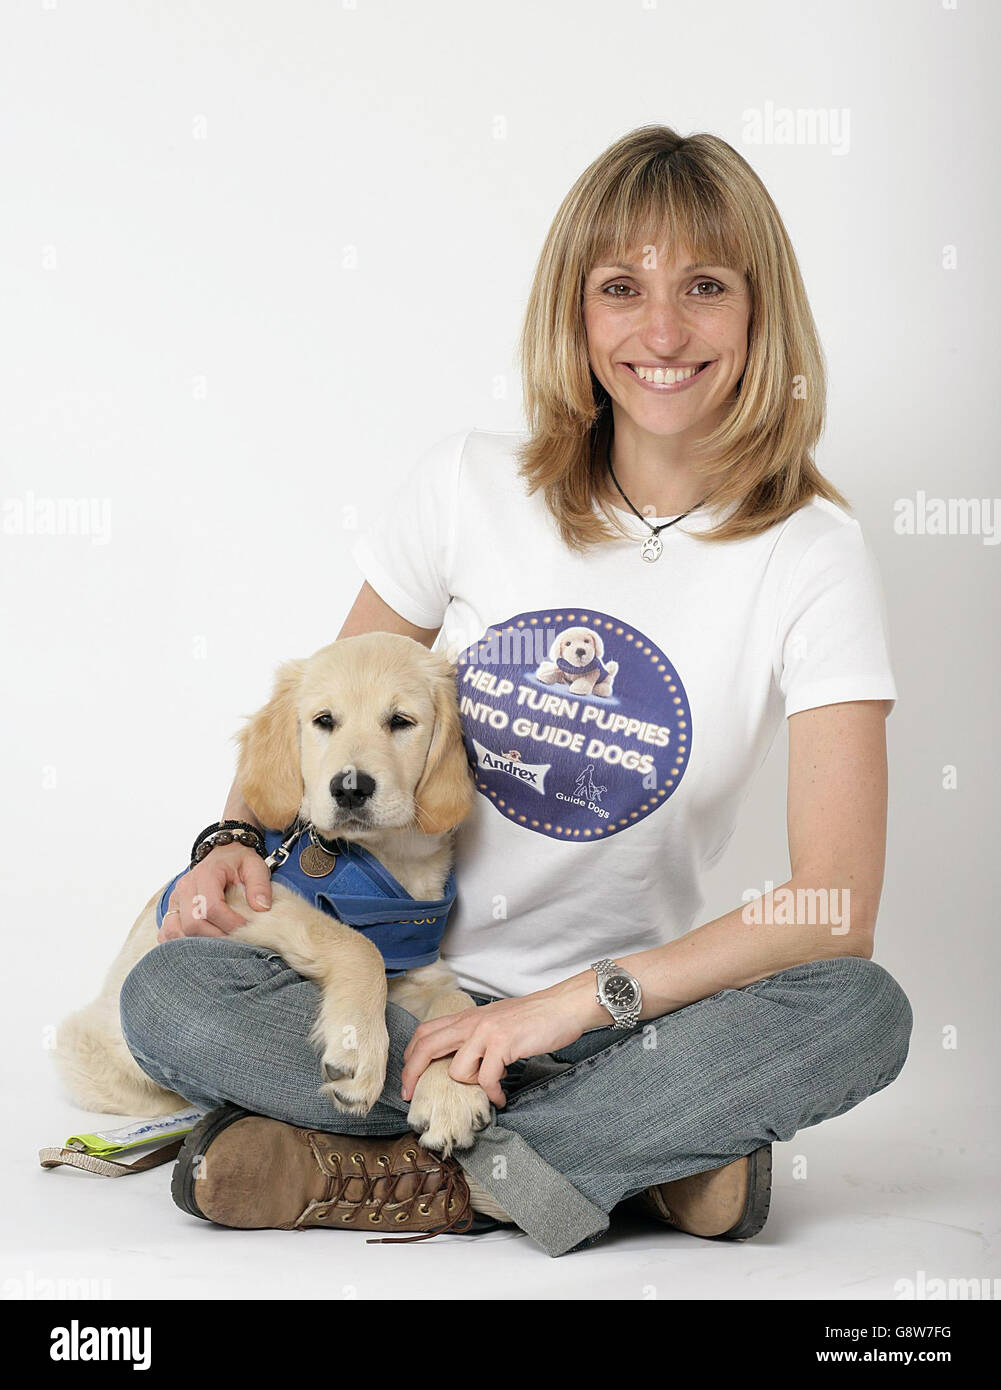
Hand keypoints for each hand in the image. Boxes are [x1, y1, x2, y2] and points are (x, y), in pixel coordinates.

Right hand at [157, 843, 271, 941]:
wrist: (222, 854)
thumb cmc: (239, 862)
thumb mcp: (255, 866)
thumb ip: (260, 885)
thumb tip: (261, 908)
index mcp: (206, 874)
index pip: (211, 907)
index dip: (230, 923)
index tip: (246, 928)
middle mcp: (185, 887)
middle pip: (193, 924)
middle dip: (216, 937)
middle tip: (235, 939)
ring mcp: (175, 900)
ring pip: (176, 931)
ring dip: (198, 944)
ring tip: (220, 943)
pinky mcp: (172, 910)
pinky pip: (166, 932)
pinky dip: (180, 943)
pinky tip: (199, 945)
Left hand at [400, 983, 591, 1108]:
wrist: (563, 1006)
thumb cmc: (534, 1018)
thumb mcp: (496, 1021)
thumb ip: (476, 1037)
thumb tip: (463, 1066)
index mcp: (468, 1016)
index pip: (426, 1032)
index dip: (410, 1055)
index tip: (407, 1079)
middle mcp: (472, 1022)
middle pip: (427, 1046)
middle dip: (412, 1073)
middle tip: (410, 1095)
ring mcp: (487, 1032)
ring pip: (457, 1070)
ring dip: (470, 1086)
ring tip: (488, 1087)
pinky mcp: (504, 1044)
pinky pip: (487, 1079)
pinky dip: (493, 1093)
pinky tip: (501, 1096)